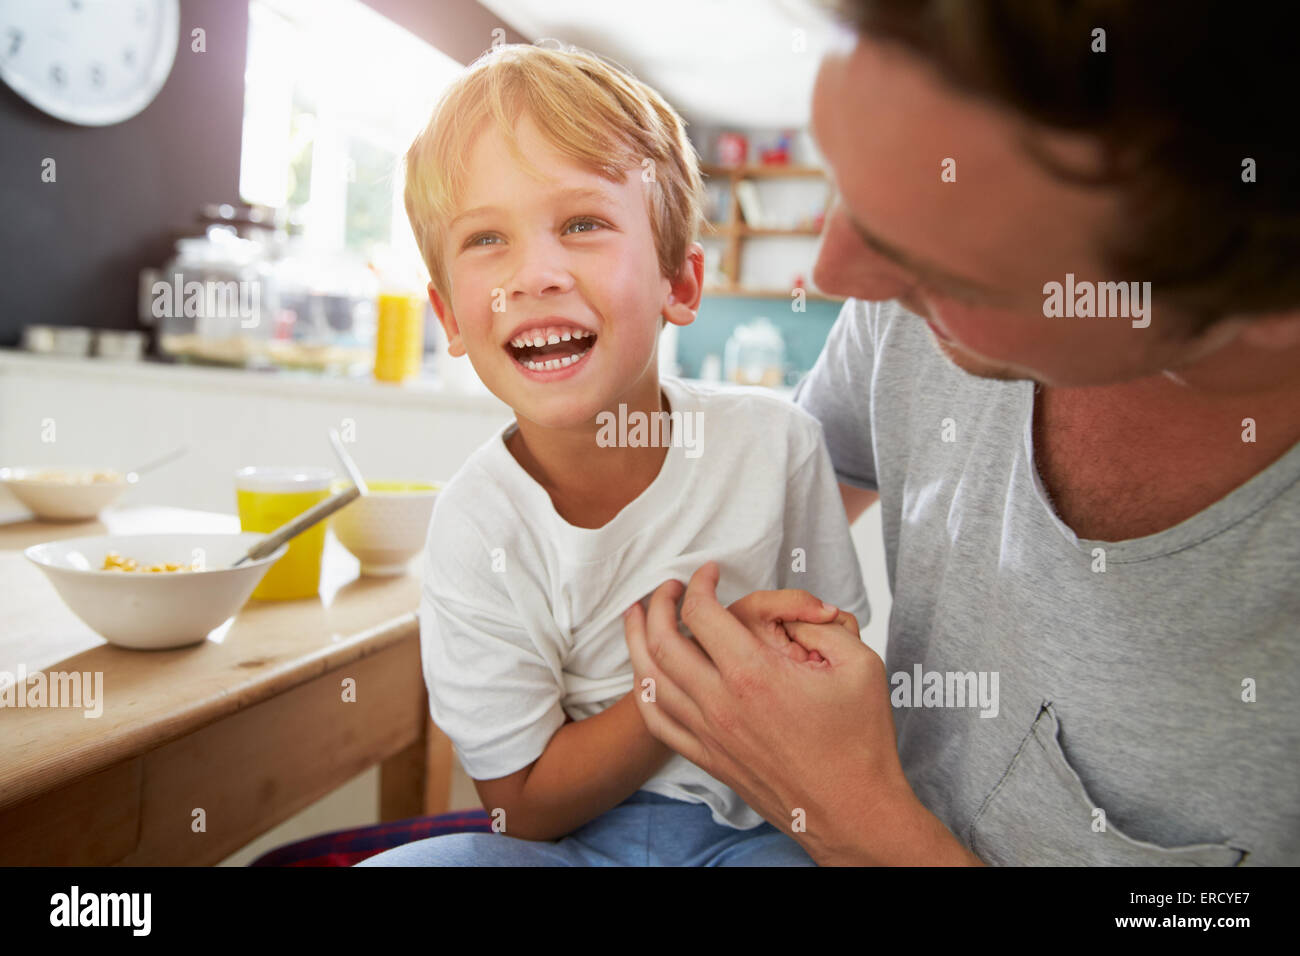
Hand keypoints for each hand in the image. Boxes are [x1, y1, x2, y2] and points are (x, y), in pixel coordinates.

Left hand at [624, 561, 978, 865]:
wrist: (854, 810)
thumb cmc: (861, 739)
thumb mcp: (859, 663)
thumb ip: (822, 625)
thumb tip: (792, 613)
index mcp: (754, 674)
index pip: (702, 612)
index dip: (700, 582)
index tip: (709, 571)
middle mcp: (721, 703)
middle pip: (662, 641)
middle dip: (660, 603)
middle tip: (669, 587)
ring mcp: (709, 734)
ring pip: (648, 679)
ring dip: (636, 639)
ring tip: (636, 615)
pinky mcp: (708, 758)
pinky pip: (657, 721)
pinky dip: (642, 690)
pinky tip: (644, 672)